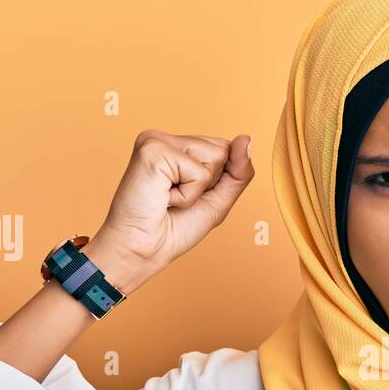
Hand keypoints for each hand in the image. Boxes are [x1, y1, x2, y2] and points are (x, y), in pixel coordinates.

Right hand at [85, 129, 254, 294]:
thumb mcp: (217, 200)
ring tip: (169, 198)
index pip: (224, 148)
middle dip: (208, 184)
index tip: (186, 196)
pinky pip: (199, 173)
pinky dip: (187, 195)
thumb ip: (237, 172)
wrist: (143, 250)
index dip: (216, 181)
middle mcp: (165, 138)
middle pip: (222, 150)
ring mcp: (157, 141)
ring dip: (197, 190)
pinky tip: (163, 198)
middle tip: (176, 199)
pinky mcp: (153, 150)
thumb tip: (245, 138)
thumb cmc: (173, 229)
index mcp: (176, 146)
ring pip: (215, 158)